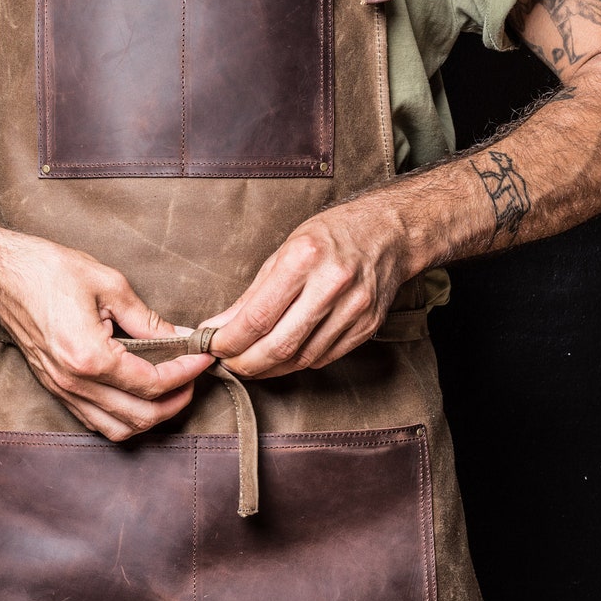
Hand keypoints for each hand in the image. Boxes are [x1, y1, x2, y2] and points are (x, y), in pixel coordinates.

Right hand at [0, 232, 213, 439]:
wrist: (2, 276)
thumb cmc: (47, 272)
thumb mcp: (108, 284)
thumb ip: (147, 319)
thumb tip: (178, 337)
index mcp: (90, 357)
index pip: (152, 383)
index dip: (185, 372)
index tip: (203, 357)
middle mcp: (75, 383)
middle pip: (139, 417)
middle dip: (175, 401)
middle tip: (193, 378)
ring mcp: (62, 390)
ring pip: (117, 428)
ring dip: (150, 416)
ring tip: (170, 391)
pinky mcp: (55, 388)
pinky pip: (95, 420)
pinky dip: (123, 417)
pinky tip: (138, 395)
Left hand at [199, 193, 411, 378]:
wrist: (388, 232)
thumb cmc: (331, 236)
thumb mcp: (284, 252)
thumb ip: (251, 295)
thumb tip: (219, 328)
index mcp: (304, 258)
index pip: (257, 317)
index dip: (229, 341)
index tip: (212, 347)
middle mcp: (331, 284)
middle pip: (279, 345)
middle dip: (245, 363)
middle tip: (227, 363)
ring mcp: (354, 308)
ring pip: (302, 359)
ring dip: (269, 368)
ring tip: (251, 362)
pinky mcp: (367, 326)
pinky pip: (324, 358)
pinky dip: (297, 363)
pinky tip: (283, 357)